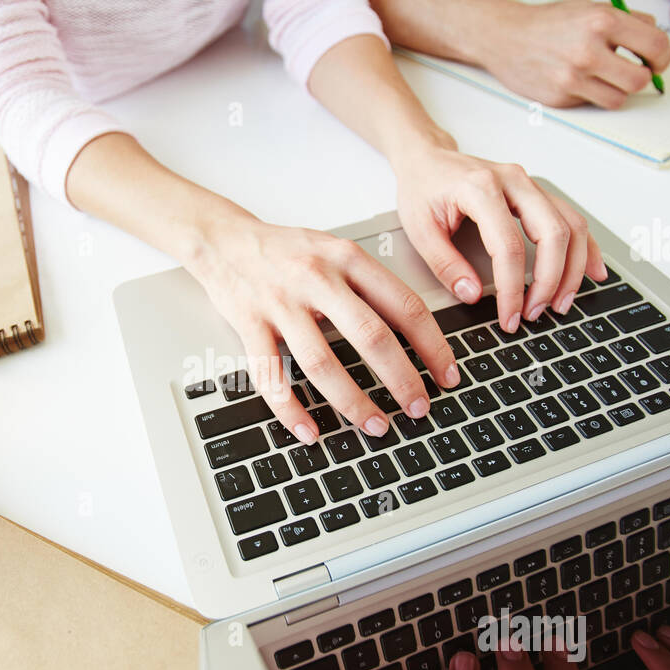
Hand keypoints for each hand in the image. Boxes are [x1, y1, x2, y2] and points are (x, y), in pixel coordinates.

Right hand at [193, 219, 460, 444]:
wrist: (223, 238)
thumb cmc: (285, 250)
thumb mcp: (335, 250)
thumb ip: (369, 284)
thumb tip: (413, 331)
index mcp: (347, 258)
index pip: (404, 305)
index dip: (432, 345)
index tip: (446, 374)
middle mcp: (317, 278)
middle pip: (370, 336)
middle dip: (401, 378)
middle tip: (419, 408)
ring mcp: (281, 303)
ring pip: (322, 362)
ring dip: (352, 401)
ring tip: (375, 425)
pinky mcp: (249, 324)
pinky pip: (271, 375)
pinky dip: (290, 409)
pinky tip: (309, 431)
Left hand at [393, 141, 606, 332]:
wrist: (427, 157)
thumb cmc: (422, 187)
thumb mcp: (419, 229)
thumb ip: (444, 264)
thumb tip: (472, 295)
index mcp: (481, 188)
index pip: (509, 246)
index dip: (513, 287)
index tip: (510, 316)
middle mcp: (513, 181)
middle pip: (552, 233)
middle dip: (550, 280)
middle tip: (535, 313)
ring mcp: (529, 184)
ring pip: (570, 225)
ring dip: (572, 269)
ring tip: (561, 303)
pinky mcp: (536, 193)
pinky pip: (571, 219)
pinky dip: (587, 248)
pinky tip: (593, 272)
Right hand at [471, 0, 669, 109]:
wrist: (508, 38)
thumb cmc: (551, 23)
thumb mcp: (592, 8)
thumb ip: (627, 21)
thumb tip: (655, 41)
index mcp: (602, 21)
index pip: (655, 46)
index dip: (662, 56)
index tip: (657, 59)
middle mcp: (588, 51)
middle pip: (640, 80)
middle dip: (643, 77)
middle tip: (636, 71)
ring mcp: (573, 78)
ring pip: (618, 99)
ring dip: (619, 91)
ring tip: (609, 78)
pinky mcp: (561, 97)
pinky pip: (592, 103)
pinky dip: (592, 94)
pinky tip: (580, 80)